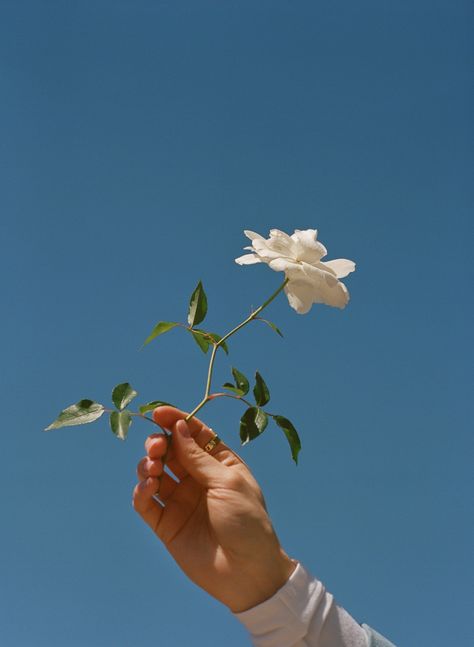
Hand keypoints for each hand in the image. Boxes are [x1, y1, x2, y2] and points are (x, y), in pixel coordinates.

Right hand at [133, 406, 294, 612]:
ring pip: (154, 472)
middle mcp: (197, 479)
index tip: (158, 413)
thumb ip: (199, 458)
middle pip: (170, 450)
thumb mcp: (228, 483)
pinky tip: (148, 487)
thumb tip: (178, 428)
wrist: (248, 573)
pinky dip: (141, 491)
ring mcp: (180, 501)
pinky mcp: (166, 525)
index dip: (176, 420)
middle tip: (156, 446)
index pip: (194, 434)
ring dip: (148, 464)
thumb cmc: (247, 523)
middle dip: (159, 442)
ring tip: (153, 468)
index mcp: (219, 463)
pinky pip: (146, 502)